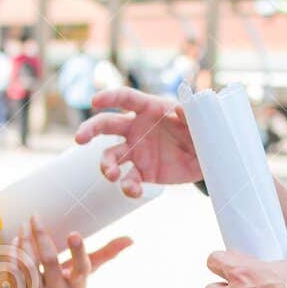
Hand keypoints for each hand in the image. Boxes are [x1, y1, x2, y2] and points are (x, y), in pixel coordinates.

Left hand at [0, 215, 132, 287]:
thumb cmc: (61, 281)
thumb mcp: (82, 271)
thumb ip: (105, 254)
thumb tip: (131, 239)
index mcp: (77, 286)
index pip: (82, 268)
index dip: (79, 252)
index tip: (74, 233)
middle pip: (50, 260)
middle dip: (41, 235)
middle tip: (36, 216)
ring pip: (29, 262)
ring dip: (25, 240)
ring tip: (25, 225)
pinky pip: (14, 270)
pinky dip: (14, 252)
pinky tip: (16, 240)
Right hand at [74, 87, 201, 197]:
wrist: (207, 157)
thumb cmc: (199, 130)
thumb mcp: (198, 120)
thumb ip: (188, 114)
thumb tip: (178, 110)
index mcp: (148, 108)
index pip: (125, 98)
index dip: (109, 97)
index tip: (95, 100)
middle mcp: (135, 128)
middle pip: (106, 125)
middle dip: (89, 130)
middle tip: (79, 139)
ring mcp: (136, 151)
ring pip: (111, 156)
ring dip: (106, 165)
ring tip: (111, 174)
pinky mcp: (142, 172)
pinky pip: (128, 180)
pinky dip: (127, 186)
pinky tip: (131, 190)